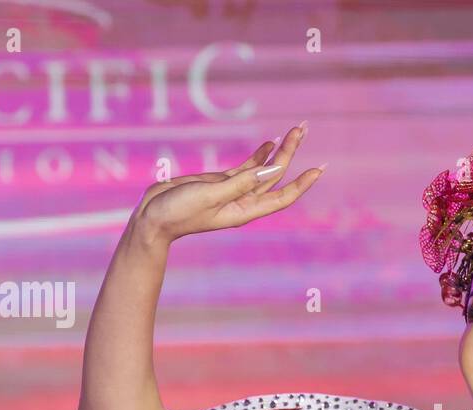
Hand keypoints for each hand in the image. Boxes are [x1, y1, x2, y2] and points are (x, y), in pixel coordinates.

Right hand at [133, 123, 322, 241]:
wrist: (153, 218)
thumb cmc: (178, 211)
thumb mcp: (211, 195)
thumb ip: (241, 182)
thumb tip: (273, 170)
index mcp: (245, 211)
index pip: (282, 197)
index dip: (302, 183)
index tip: (319, 169)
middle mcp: (244, 201)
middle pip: (276, 176)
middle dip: (291, 153)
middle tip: (303, 128)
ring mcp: (234, 191)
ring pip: (263, 169)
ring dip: (279, 150)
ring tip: (294, 130)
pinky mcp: (222, 182)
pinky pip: (247, 167)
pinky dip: (259, 155)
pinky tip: (270, 143)